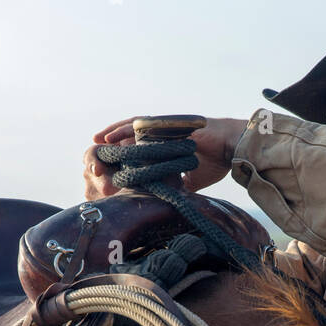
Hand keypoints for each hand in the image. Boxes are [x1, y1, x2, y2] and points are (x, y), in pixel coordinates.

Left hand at [87, 116, 247, 195]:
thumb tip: (170, 201)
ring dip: (114, 133)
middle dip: (113, 140)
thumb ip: (178, 185)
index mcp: (168, 144)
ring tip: (98, 140)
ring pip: (133, 128)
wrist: (230, 147)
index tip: (110, 159)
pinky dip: (126, 130)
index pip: (141, 146)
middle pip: (132, 134)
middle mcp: (164, 134)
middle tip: (95, 148)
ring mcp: (165, 127)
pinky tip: (113, 136)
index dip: (125, 150)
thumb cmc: (216, 160)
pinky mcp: (167, 124)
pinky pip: (143, 126)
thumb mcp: (191, 179)